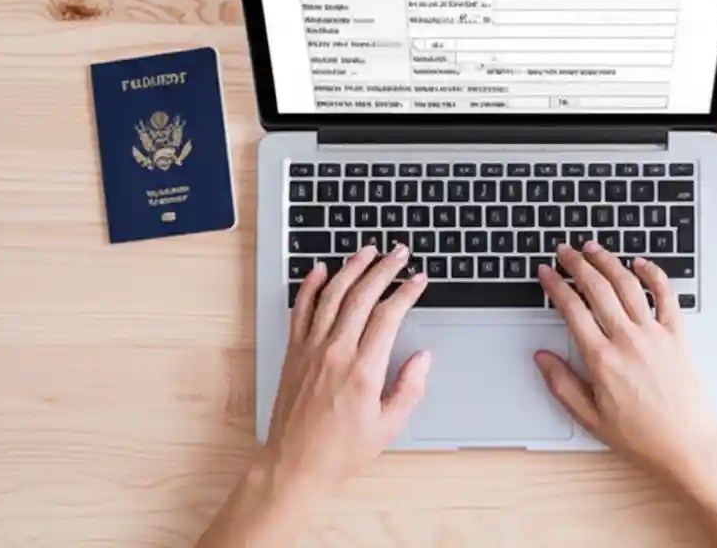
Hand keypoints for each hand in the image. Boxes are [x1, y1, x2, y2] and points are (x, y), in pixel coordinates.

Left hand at [266, 243, 429, 492]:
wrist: (294, 465)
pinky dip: (309, 287)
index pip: (389, 316)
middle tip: (398, 252)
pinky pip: (301, 311)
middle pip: (362, 296)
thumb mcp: (388, 427)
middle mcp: (335, 352)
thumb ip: (409, 389)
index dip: (406, 292)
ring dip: (351, 269)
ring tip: (366, 252)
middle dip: (383, 269)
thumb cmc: (340, 451)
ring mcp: (311, 350)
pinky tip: (319, 270)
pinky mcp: (294, 353)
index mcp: (363, 370)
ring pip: (331, 296)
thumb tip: (422, 358)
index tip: (418, 279)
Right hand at [536, 243, 716, 547]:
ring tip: (593, 248)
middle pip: (596, 288)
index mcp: (602, 359)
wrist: (687, 444)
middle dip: (576, 264)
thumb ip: (562, 384)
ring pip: (627, 285)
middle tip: (564, 251)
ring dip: (607, 261)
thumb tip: (542, 357)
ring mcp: (654, 334)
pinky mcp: (677, 334)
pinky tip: (640, 263)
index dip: (555, 285)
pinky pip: (665, 295)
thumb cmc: (642, 436)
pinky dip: (653, 274)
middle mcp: (627, 340)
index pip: (572, 309)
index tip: (546, 273)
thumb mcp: (590, 417)